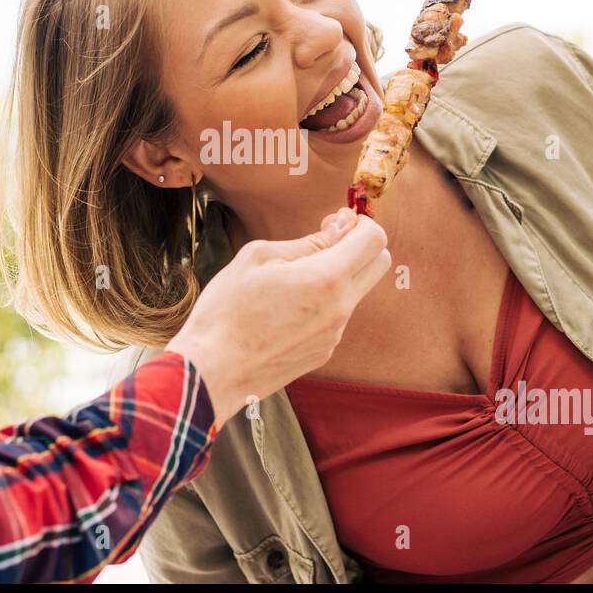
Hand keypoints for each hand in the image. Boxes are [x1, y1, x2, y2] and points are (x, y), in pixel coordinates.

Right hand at [167, 207, 389, 426]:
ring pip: (356, 291)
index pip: (374, 239)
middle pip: (379, 264)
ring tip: (293, 279)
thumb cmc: (227, 309)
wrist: (212, 370)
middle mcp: (341, 308)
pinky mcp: (324, 352)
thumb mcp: (259, 258)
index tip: (335, 222)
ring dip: (338, 276)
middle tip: (323, 242)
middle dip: (360, 245)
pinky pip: (337, 316)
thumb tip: (340, 227)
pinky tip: (287, 307)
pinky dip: (323, 303)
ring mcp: (335, 334)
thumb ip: (307, 242)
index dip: (359, 222)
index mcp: (327, 279)